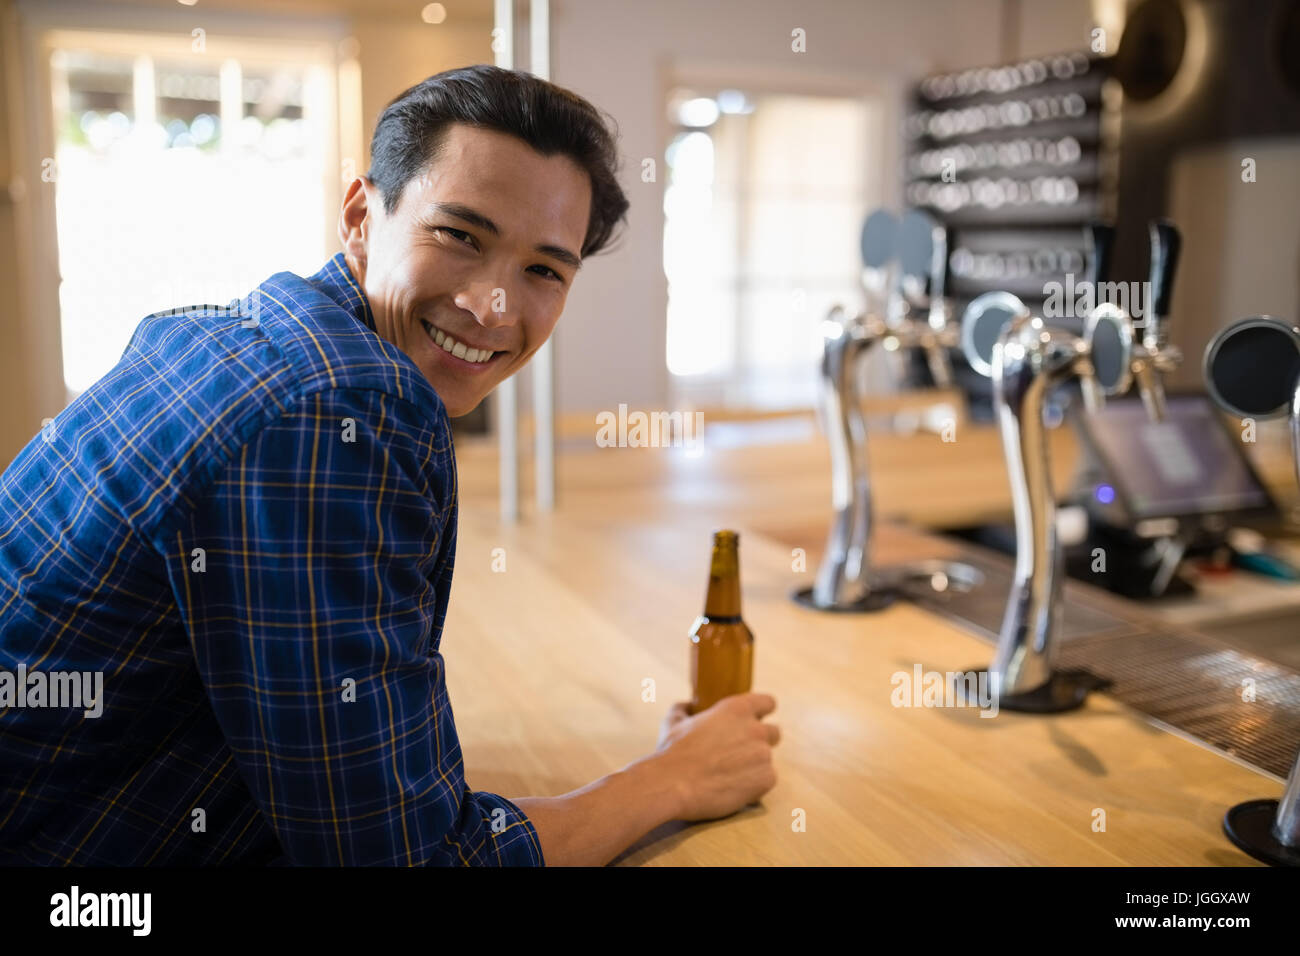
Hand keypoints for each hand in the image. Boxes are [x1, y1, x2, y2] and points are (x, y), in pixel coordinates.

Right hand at [654, 692, 779, 821]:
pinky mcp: (766, 779)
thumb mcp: (673, 721)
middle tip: (739, 754)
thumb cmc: (672, 752)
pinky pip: (767, 780)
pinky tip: (733, 788)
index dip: (762, 712)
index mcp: (737, 708)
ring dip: (754, 766)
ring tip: (729, 776)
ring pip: (767, 760)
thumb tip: (688, 705)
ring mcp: (763, 754)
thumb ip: (684, 709)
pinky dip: (754, 786)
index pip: (768, 703)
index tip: (757, 720)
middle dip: (760, 742)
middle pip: (774, 733)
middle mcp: (756, 729)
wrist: (672, 784)